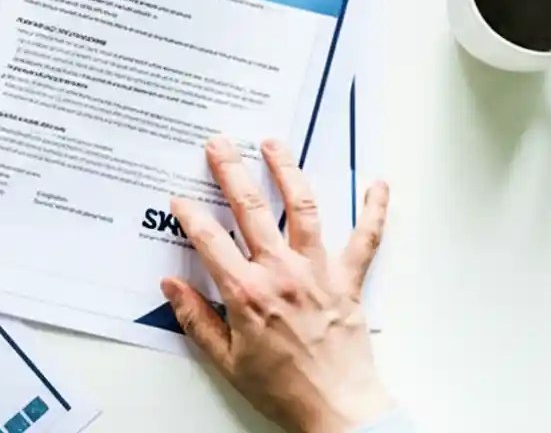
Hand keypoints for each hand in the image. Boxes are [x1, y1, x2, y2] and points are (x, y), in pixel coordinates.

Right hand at [164, 137, 392, 432]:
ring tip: (274, 144)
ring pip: (303, 208)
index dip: (190, 214)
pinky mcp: (348, 280)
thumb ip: (196, 319)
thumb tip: (172, 285)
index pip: (209, 241)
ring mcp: (318, 272)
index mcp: (247, 294)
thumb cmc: (282, 389)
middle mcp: (281, 273)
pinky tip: (378, 184)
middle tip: (218, 145)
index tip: (180, 198)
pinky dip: (375, 210)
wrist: (337, 409)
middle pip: (251, 209)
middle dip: (231, 171)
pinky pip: (365, 238)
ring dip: (287, 172)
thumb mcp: (226, 361)